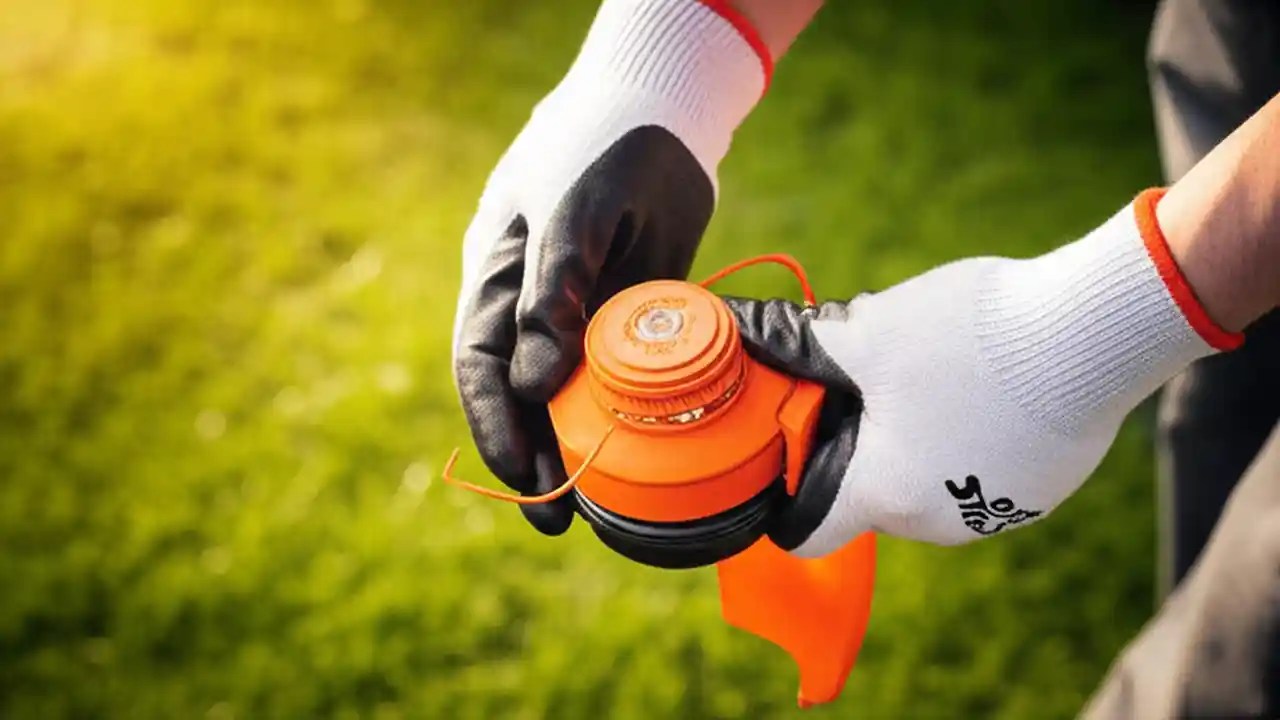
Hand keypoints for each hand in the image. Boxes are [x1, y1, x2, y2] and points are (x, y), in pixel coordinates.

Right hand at [452, 0, 767, 533]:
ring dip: (574, 448)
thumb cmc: (606, 152)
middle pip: (517, 392)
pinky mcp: (625, 317)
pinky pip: (615, 377)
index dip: (495, 424)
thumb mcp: (574, 215)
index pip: (480, 365)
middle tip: (558, 521)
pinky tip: (637, 456)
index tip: (522, 477)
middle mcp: (529, 304)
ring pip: (565, 393)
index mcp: (496, 277)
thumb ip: (552, 293)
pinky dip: (621, 418)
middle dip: (532, 456)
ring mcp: (578, 313)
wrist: (664, 114)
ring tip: (594, 508)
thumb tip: (534, 384)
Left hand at [725, 191, 1241, 554]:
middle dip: (861, 443)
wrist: (1091, 334)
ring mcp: (993, 514)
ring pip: (926, 480)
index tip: (794, 451)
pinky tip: (985, 386)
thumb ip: (806, 346)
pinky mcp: (1038, 494)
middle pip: (870, 495)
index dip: (788, 497)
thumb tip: (757, 331)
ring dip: (916, 437)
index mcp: (881, 495)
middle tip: (872, 381)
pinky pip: (979, 474)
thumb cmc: (968, 339)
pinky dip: (969, 438)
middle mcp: (934, 524)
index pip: (807, 532)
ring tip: (935, 375)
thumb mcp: (869, 332)